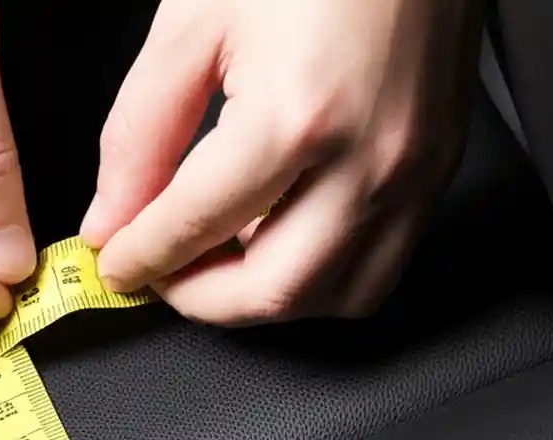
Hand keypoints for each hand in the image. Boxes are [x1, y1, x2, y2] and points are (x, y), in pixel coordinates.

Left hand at [81, 0, 483, 324]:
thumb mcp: (194, 23)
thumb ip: (141, 132)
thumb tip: (114, 215)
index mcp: (297, 115)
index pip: (197, 226)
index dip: (141, 257)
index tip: (115, 264)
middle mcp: (368, 161)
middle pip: (272, 291)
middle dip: (200, 298)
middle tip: (161, 272)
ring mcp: (414, 174)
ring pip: (332, 298)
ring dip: (262, 298)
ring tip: (219, 258)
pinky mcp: (437, 173)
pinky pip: (378, 270)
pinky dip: (320, 281)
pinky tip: (283, 241)